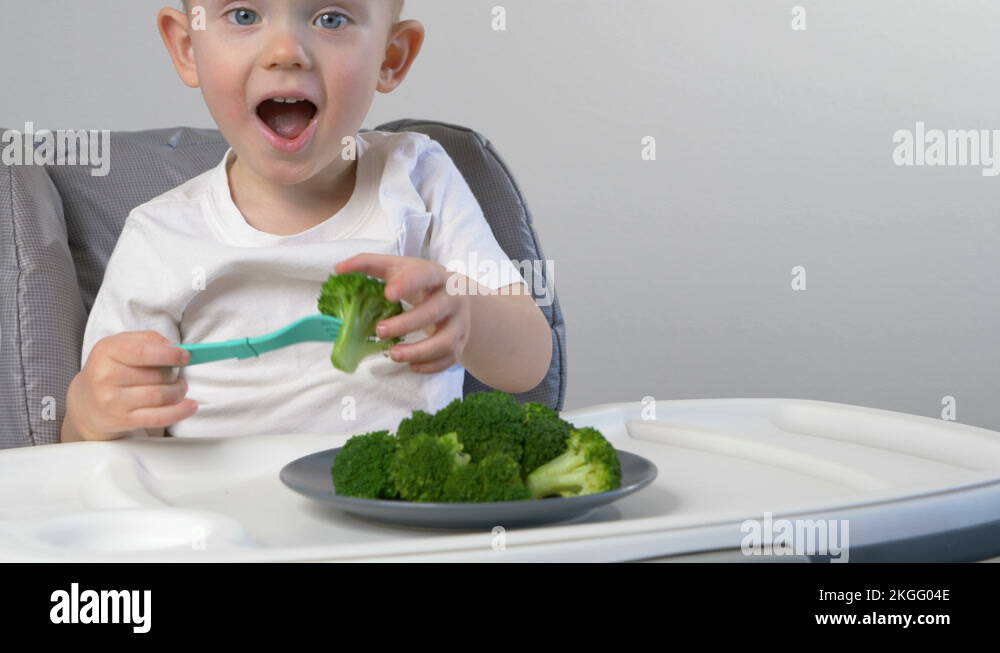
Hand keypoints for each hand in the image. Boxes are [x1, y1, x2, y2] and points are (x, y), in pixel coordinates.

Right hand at [67, 331, 195, 440]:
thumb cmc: (112, 369)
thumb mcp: (122, 345)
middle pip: (155, 375)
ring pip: (159, 396)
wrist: (86, 403)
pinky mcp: (121, 420)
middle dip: (174, 375)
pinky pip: (157, 417)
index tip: (186, 356)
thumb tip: (175, 348)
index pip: (141, 352)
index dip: (168, 354)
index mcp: (107, 351)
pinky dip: (178, 412)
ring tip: (180, 388)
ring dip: (178, 391)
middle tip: (178, 374)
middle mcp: (105, 376)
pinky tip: (190, 406)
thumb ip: (149, 339)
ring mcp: (111, 401)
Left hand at [334, 254, 471, 373]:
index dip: (407, 285)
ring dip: (418, 351)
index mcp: (436, 275)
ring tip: (393, 355)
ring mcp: (459, 323)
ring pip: (445, 342)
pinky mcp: (459, 343)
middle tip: (379, 331)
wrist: (458, 295)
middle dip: (406, 324)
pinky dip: (430, 366)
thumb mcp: (399, 267)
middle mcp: (452, 299)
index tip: (387, 294)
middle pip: (434, 312)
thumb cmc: (421, 280)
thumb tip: (339, 269)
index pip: (425, 276)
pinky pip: (449, 359)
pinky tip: (411, 366)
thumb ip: (369, 264)